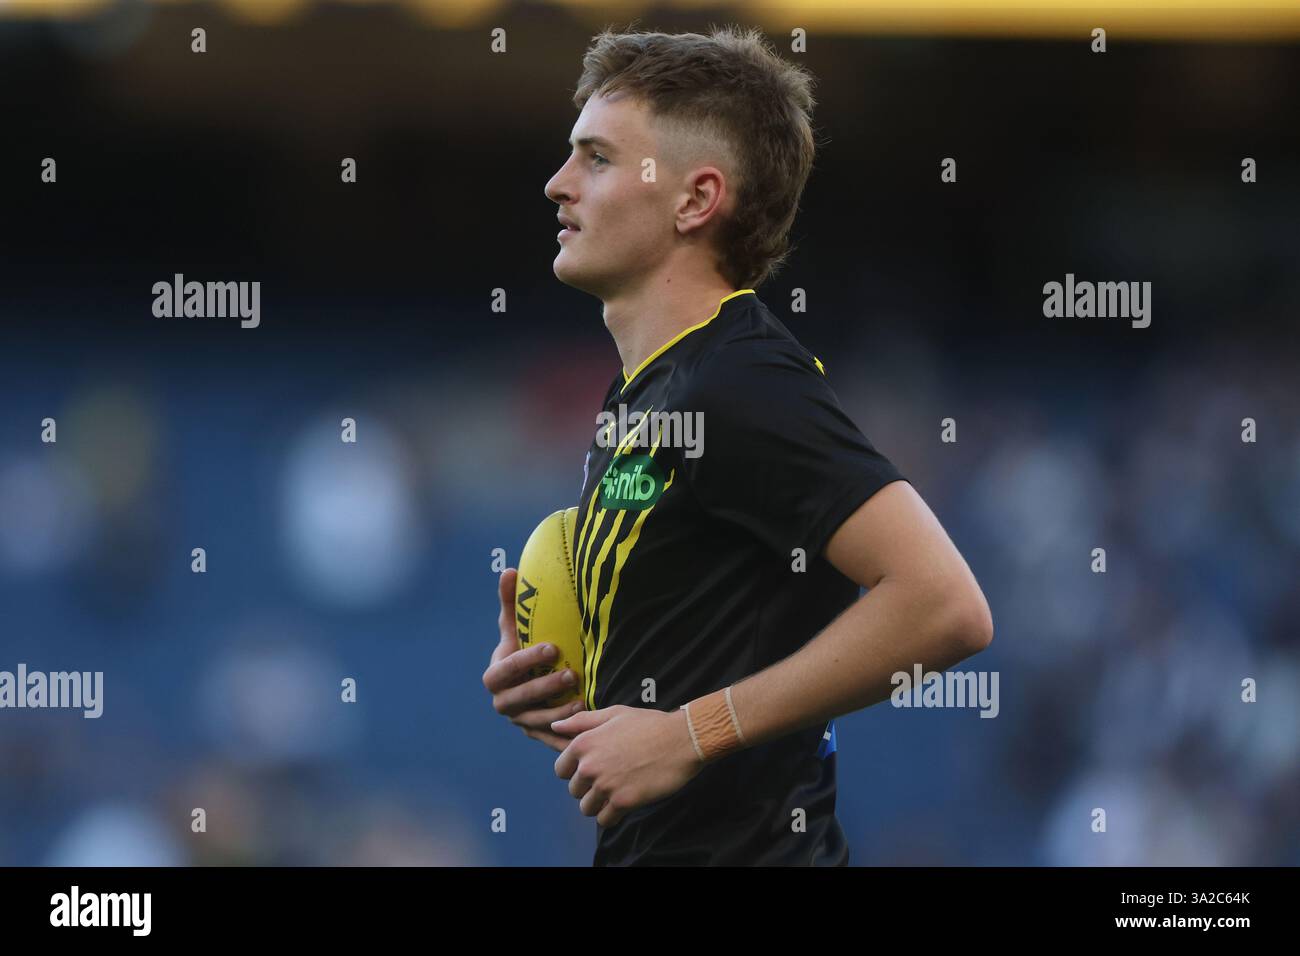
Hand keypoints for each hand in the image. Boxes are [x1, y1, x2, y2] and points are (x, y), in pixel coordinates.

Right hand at [483, 568, 584, 751]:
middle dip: (543, 688)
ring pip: (534, 722)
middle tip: (571, 674)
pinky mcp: (536, 735)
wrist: (526, 686)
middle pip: (518, 699)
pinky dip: (564, 736)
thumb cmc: (522, 651)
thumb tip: (509, 569)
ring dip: (557, 713)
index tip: (552, 648)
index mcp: (495, 676)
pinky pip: (549, 739)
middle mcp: (503, 702)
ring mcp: (519, 721)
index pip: (505, 671)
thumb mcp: (515, 630)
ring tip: (581, 701)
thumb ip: (511, 604)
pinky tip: (584, 726)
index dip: (526, 661)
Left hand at [551, 704, 703, 827]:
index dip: (575, 771)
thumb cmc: (649, 724)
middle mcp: (589, 766)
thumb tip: (555, 726)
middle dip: (588, 788)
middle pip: (574, 791)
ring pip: (586, 808)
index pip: (560, 770)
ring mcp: (605, 785)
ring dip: (599, 804)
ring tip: (616, 792)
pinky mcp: (622, 802)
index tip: (592, 769)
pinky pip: (604, 820)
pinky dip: (612, 816)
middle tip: (610, 779)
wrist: (681, 739)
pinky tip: (623, 804)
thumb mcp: (614, 714)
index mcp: (583, 743)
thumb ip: (581, 721)